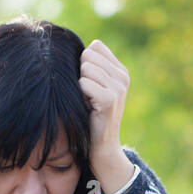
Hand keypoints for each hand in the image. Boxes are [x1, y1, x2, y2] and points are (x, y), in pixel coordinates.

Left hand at [79, 39, 133, 193]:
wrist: (102, 147)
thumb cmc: (91, 115)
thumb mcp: (95, 87)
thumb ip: (90, 66)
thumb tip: (69, 48)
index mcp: (121, 71)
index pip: (95, 46)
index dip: (84, 63)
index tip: (89, 85)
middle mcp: (123, 76)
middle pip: (88, 55)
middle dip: (81, 75)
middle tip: (88, 95)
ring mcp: (118, 87)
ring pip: (85, 68)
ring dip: (81, 86)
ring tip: (88, 102)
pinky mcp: (110, 99)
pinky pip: (84, 83)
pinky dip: (81, 95)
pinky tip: (88, 108)